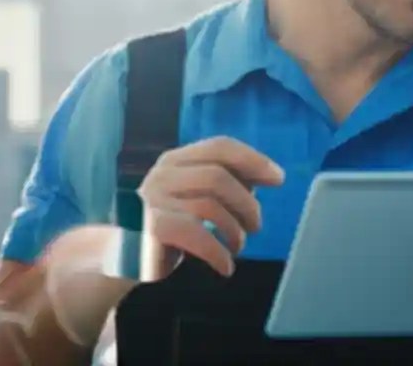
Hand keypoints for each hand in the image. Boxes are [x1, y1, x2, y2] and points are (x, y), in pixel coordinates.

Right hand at [136, 136, 284, 278]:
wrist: (134, 260)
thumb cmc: (177, 224)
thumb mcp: (201, 196)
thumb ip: (229, 181)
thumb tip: (271, 176)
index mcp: (176, 159)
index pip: (220, 147)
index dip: (253, 160)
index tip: (279, 179)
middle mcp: (161, 174)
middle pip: (218, 177)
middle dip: (246, 204)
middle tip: (255, 226)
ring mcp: (154, 201)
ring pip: (209, 206)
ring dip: (234, 231)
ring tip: (237, 246)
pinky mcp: (152, 229)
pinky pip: (197, 235)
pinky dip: (219, 253)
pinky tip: (226, 265)